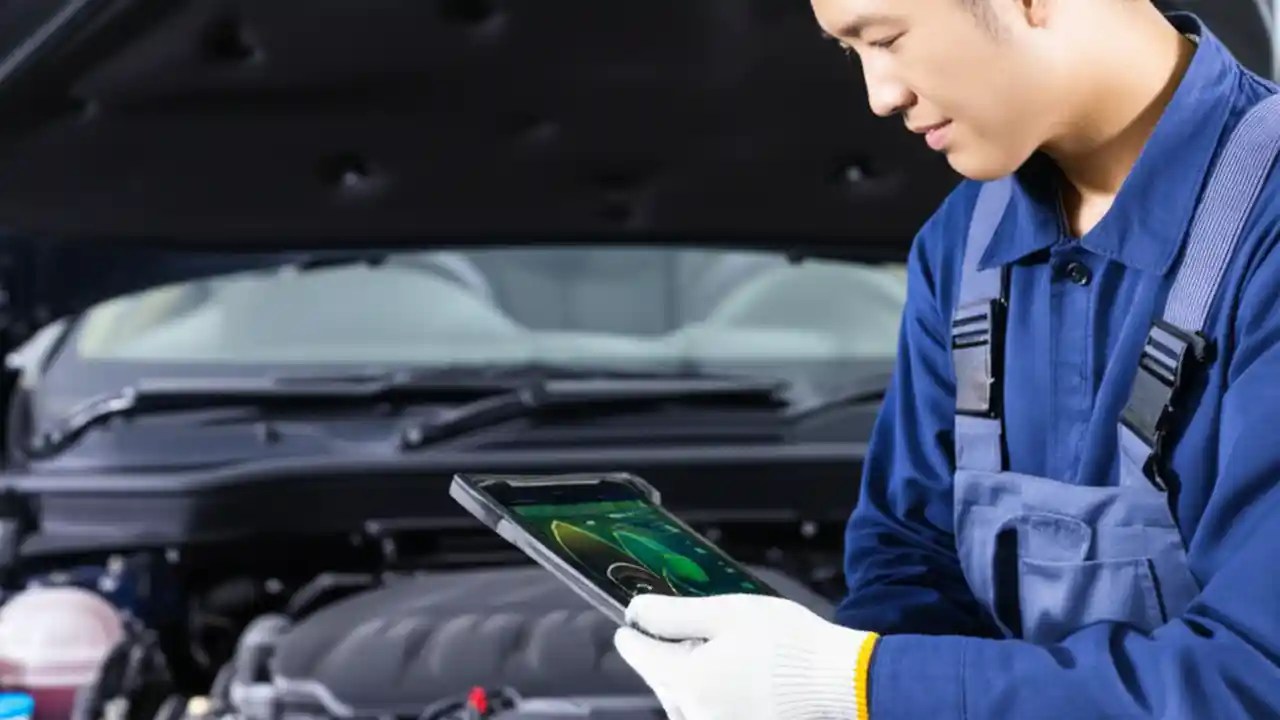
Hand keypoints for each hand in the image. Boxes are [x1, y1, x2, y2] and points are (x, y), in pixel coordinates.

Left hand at [613, 594, 877, 719]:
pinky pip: (703, 716)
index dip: (632, 633)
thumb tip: (635, 611)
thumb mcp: (727, 613)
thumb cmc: (786, 643)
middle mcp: (693, 714)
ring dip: (684, 680)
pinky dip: (707, 699)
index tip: (630, 622)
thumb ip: (673, 614)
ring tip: (711, 656)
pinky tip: (729, 681)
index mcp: (686, 680)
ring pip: (680, 703)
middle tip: (683, 633)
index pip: (638, 654)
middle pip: (659, 681)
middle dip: (664, 656)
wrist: (838, 682)